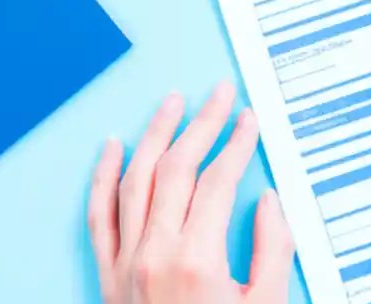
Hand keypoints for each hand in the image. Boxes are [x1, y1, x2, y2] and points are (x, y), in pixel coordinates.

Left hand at [88, 82, 294, 303]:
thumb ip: (272, 249)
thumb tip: (266, 202)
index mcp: (197, 260)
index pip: (218, 180)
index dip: (237, 143)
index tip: (250, 120)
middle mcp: (154, 254)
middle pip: (175, 168)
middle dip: (202, 124)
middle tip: (220, 94)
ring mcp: (125, 264)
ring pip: (134, 180)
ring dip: (154, 135)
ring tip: (172, 103)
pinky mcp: (107, 276)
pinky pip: (98, 215)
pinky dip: (103, 176)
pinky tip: (113, 146)